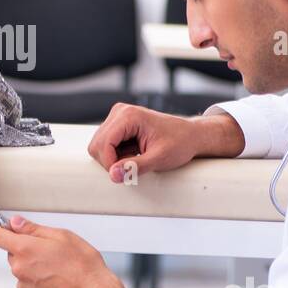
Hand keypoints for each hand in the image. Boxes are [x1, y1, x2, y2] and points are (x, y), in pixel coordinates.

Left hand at [0, 215, 134, 287]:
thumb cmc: (84, 268)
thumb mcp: (63, 236)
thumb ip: (34, 229)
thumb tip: (16, 223)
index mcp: (25, 250)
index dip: (4, 230)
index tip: (12, 230)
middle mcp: (20, 270)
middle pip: (13, 255)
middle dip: (26, 251)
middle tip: (50, 252)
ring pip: (22, 272)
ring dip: (34, 269)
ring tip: (58, 270)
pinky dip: (40, 285)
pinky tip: (58, 283)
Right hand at [87, 104, 241, 182]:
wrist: (191, 135)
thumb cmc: (180, 143)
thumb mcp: (160, 158)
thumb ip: (135, 167)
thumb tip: (114, 175)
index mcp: (129, 116)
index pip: (103, 144)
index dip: (110, 164)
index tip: (125, 174)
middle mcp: (120, 112)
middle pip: (96, 145)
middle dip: (110, 162)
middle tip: (132, 168)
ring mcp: (117, 117)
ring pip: (99, 146)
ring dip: (113, 159)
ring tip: (136, 158)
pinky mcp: (118, 125)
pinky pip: (106, 145)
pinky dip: (117, 155)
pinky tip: (133, 154)